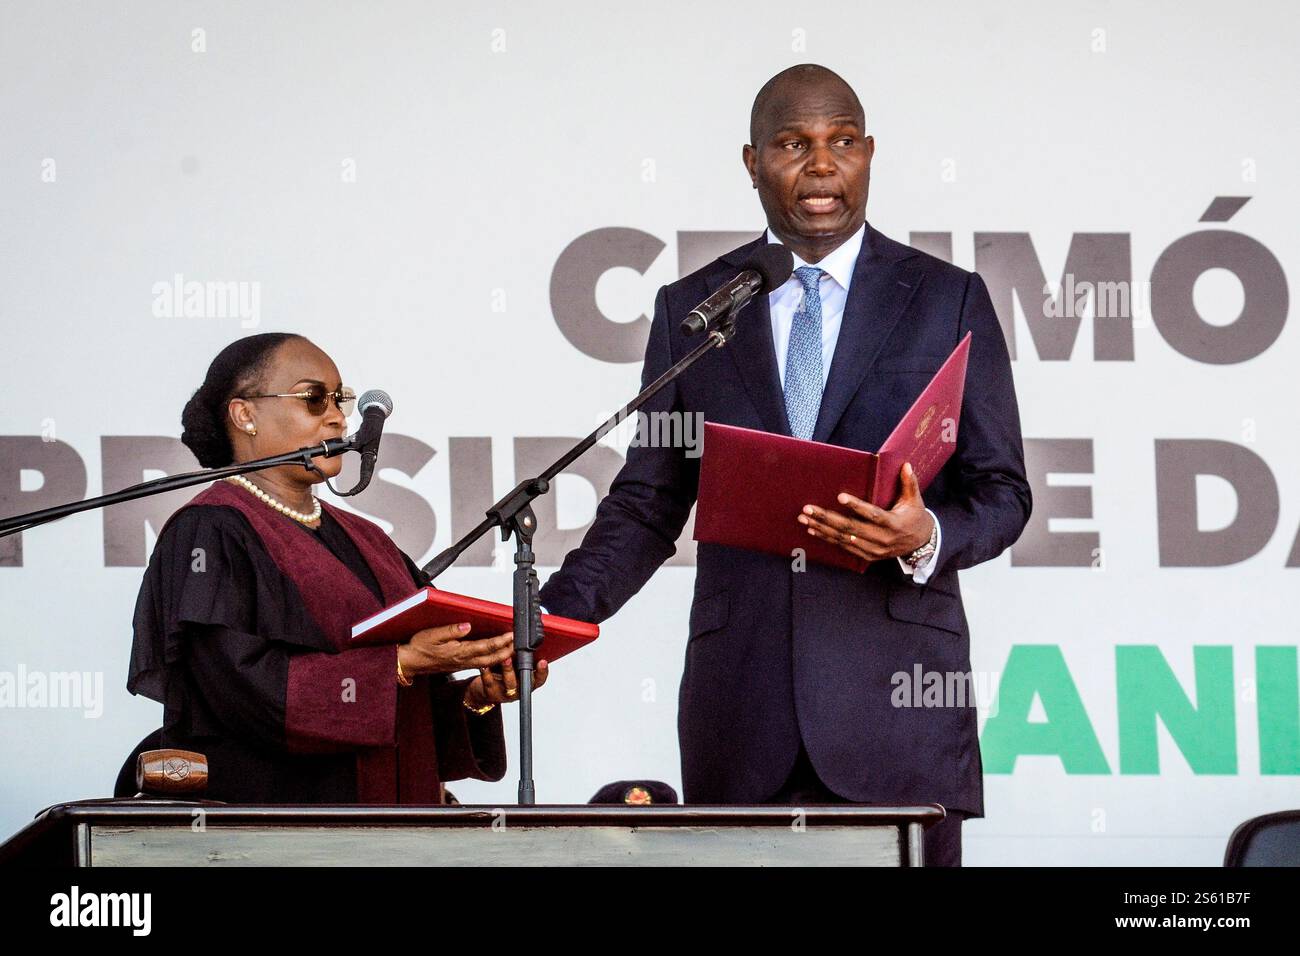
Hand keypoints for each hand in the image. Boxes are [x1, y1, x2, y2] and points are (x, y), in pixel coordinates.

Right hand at [397, 624, 513, 676]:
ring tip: (514, 648)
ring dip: (503, 656)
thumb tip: (467, 626)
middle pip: (491, 657)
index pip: (485, 647)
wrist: (411, 662)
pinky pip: (482, 664)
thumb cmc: (420, 647)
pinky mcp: (462, 664)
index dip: (500, 641)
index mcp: (458, 652)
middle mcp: (464, 660)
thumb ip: (451, 631)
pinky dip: (493, 659)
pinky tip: (498, 654)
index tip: (511, 635)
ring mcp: (463, 664)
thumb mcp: (432, 634)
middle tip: (520, 643)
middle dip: (507, 651)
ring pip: (488, 662)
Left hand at [466, 658, 549, 708]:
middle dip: (521, 668)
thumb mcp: (516, 668)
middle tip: (514, 658)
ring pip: (507, 683)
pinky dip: (487, 674)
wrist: (489, 691)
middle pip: (522, 682)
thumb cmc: (505, 676)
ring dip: (507, 670)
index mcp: (528, 683)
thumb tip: (523, 640)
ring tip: (504, 659)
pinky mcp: (492, 694)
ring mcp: (505, 693)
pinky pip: (489, 684)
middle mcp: (518, 690)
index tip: (542, 662)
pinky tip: (485, 666)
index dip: (542, 672)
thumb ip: (521, 658)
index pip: (539, 679)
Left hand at [797, 461, 932, 562]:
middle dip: (827, 518)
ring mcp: (874, 550)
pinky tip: (813, 530)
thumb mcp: (914, 500)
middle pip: (851, 528)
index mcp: (893, 524)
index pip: (872, 514)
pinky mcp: (868, 556)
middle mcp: (882, 539)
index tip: (840, 496)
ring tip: (804, 519)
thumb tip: (906, 464)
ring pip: (844, 539)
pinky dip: (828, 539)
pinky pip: (844, 547)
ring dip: (822, 529)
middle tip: (808, 509)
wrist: (920, 543)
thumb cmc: (915, 516)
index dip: (856, 506)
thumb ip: (909, 483)